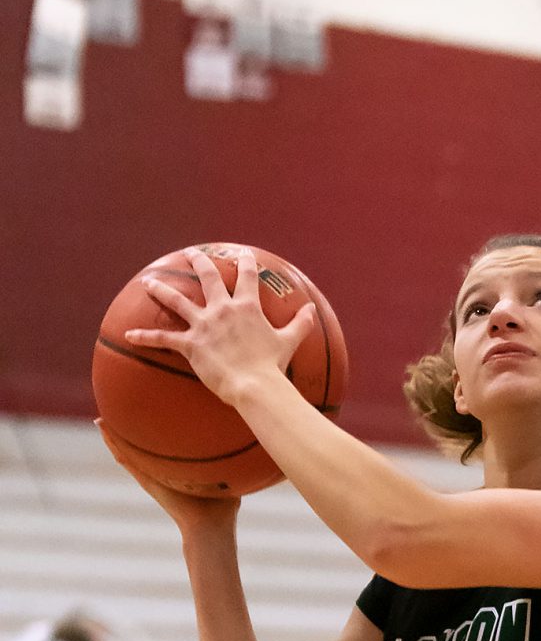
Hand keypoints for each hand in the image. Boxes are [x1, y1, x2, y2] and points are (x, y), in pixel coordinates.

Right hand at [96, 421, 239, 539]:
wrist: (209, 527)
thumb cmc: (223, 509)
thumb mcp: (228, 478)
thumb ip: (235, 464)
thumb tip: (251, 448)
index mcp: (179, 473)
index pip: (168, 450)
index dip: (161, 435)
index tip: (155, 415)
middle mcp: (162, 473)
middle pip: (144, 450)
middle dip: (134, 434)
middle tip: (119, 414)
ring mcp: (152, 476)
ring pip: (128, 453)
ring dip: (115, 436)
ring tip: (101, 419)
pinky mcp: (146, 479)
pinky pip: (126, 458)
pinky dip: (114, 443)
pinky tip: (102, 427)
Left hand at [127, 246, 315, 409]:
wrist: (255, 386)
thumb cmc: (273, 367)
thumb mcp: (289, 342)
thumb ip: (300, 324)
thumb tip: (312, 309)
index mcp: (247, 308)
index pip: (246, 277)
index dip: (244, 263)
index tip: (241, 254)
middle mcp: (223, 309)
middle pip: (208, 278)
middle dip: (200, 262)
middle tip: (193, 254)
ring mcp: (204, 325)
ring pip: (177, 301)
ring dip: (161, 289)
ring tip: (148, 282)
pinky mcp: (191, 345)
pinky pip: (163, 339)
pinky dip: (146, 337)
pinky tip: (129, 335)